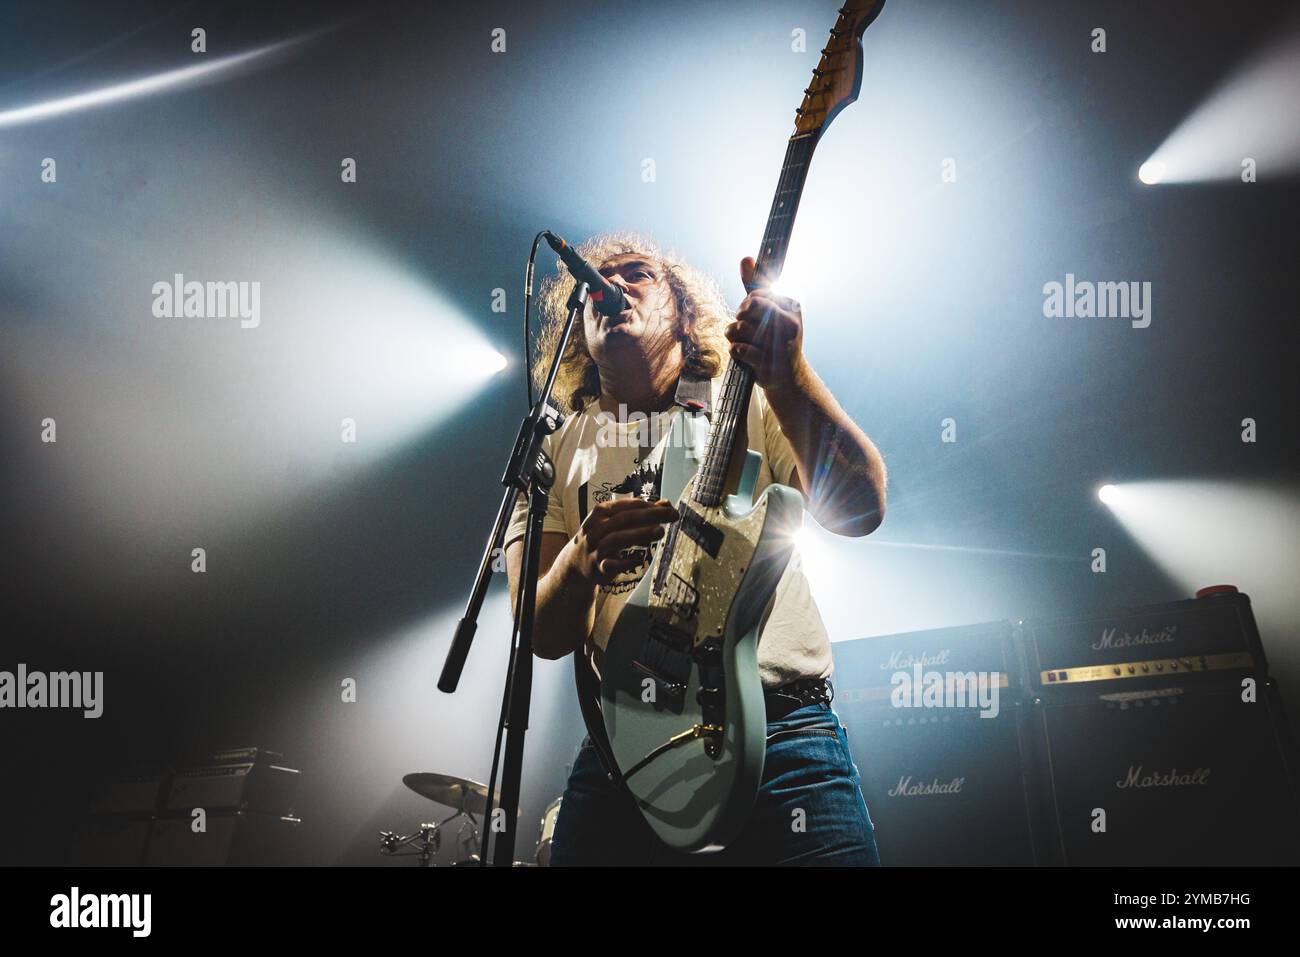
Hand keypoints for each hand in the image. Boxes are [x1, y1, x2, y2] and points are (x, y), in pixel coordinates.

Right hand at [570, 497, 678, 585]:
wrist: (576, 562)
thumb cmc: (603, 537)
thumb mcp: (618, 522)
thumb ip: (641, 513)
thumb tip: (667, 504)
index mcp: (601, 512)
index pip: (628, 506)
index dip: (649, 506)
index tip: (669, 507)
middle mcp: (597, 528)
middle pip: (624, 519)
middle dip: (650, 515)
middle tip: (672, 515)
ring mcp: (596, 548)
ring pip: (617, 539)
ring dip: (640, 534)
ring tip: (660, 532)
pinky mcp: (597, 567)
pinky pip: (611, 564)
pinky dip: (625, 562)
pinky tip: (640, 559)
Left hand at [726, 256, 805, 392]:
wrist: (789, 378)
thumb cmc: (776, 339)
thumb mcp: (771, 310)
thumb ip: (756, 284)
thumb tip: (746, 258)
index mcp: (792, 306)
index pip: (756, 294)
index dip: (746, 304)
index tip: (751, 315)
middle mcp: (790, 323)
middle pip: (748, 308)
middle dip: (739, 317)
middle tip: (742, 326)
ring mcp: (780, 344)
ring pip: (740, 328)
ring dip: (733, 335)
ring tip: (742, 341)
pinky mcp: (768, 363)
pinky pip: (738, 349)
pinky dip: (735, 351)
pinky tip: (743, 354)